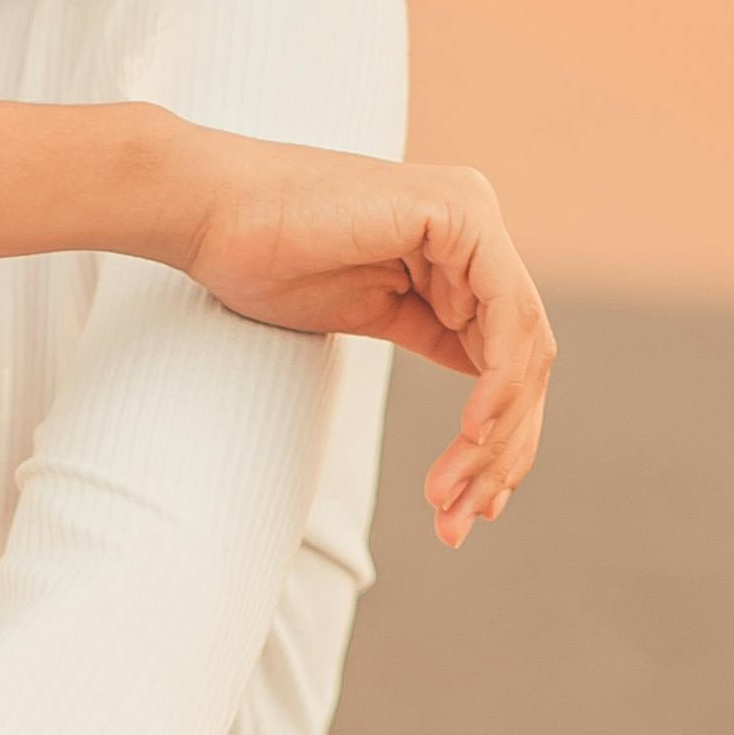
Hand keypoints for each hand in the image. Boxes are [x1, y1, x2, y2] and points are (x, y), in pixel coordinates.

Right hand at [176, 137, 554, 546]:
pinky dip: (500, 381)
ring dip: (497, 435)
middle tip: (460, 521)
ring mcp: (472, 214)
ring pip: (525, 345)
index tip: (468, 510)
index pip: (508, 354)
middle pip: (526, 357)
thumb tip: (491, 400)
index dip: (500, 441)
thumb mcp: (371, 312)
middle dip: (501, 452)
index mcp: (459, 248)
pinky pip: (507, 312)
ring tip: (450, 495)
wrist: (207, 214)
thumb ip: (433, 332)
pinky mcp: (458, 213)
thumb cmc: (267, 261)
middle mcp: (476, 227)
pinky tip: (471, 433)